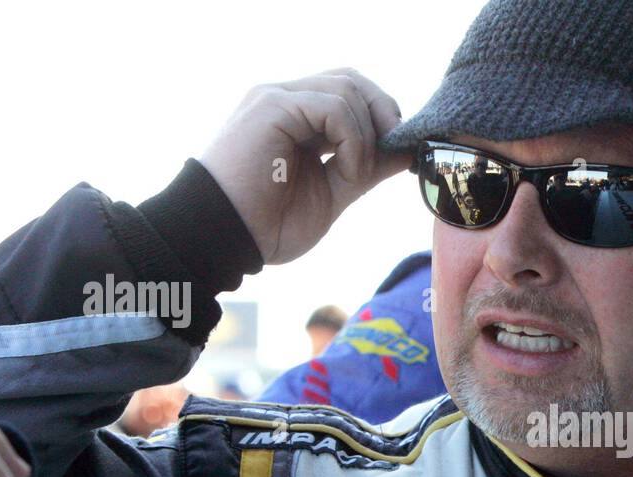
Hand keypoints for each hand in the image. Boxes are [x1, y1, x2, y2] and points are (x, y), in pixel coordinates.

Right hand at [199, 68, 410, 264]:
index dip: (381, 118)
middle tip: (393, 153)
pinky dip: (353, 139)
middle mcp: (286, 101)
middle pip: (352, 80)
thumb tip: (405, 150)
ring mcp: (276, 98)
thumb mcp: (333, 193)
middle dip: (384, 114)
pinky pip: (333, 105)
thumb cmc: (268, 224)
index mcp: (298, 120)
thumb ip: (366, 169)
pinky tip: (344, 170)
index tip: (398, 155)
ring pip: (347, 88)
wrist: (227, 238)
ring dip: (367, 135)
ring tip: (355, 175)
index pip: (350, 94)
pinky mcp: (272, 105)